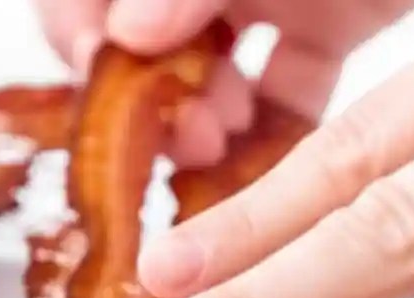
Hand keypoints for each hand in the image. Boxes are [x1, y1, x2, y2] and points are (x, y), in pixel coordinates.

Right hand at [34, 0, 413, 164]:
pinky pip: (292, 88)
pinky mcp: (334, 20)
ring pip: (211, 75)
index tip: (105, 78)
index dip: (79, 35)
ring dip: (204, 119)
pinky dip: (277, 128)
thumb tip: (126, 37)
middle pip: (141, 46)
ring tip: (221, 143)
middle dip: (148, 97)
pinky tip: (274, 162)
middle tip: (183, 130)